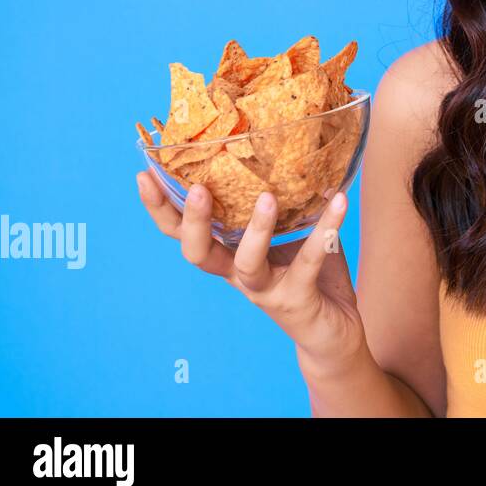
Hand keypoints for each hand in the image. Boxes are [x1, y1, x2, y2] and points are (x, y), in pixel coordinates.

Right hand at [136, 170, 366, 369]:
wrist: (333, 334)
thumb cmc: (310, 279)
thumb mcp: (292, 236)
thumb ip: (289, 202)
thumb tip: (295, 150)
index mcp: (230, 257)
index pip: (183, 234)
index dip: (161, 210)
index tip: (145, 175)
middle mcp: (239, 276)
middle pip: (199, 254)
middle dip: (193, 222)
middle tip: (198, 189)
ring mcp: (266, 290)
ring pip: (248, 262)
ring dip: (256, 229)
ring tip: (267, 196)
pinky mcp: (297, 299)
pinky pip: (309, 262)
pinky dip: (325, 229)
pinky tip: (339, 201)